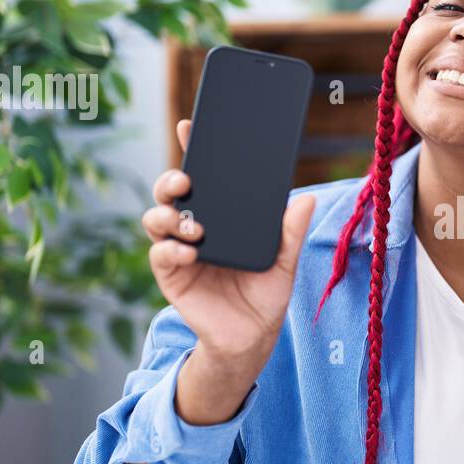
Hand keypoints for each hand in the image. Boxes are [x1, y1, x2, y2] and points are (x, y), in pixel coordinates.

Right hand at [143, 119, 314, 363]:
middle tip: (186, 180)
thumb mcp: (285, 260)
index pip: (204, 178)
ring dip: (169, 215)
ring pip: (156, 218)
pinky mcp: (171, 275)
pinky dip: (171, 250)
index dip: (193, 150)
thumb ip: (291, 232)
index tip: (191, 127)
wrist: (252, 335)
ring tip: (192, 225)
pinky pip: (160, 255)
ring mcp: (178, 249)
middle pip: (171, 193)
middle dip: (172, 180)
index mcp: (220, 215)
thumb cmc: (266, 293)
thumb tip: (307, 199)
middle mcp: (194, 226)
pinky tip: (189, 252)